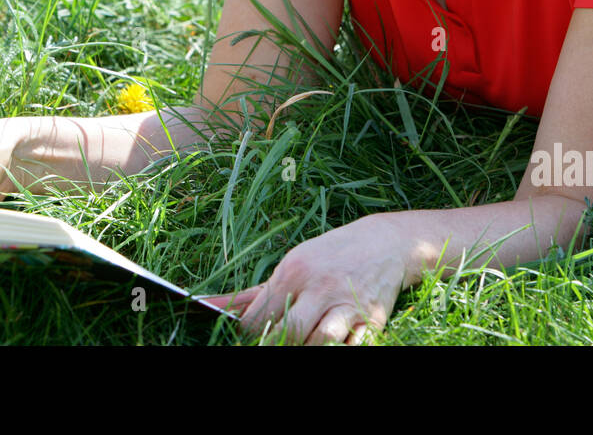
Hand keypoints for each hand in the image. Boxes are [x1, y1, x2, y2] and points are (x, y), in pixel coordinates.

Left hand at [203, 213, 413, 344]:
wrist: (383, 242)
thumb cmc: (327, 257)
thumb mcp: (291, 265)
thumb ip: (252, 295)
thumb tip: (209, 306)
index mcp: (294, 273)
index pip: (260, 317)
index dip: (249, 337)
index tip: (250, 340)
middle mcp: (320, 287)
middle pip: (289, 331)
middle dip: (276, 346)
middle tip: (275, 344)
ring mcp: (347, 304)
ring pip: (321, 341)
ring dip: (309, 347)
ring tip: (304, 342)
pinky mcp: (372, 320)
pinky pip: (354, 346)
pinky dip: (342, 349)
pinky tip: (333, 345)